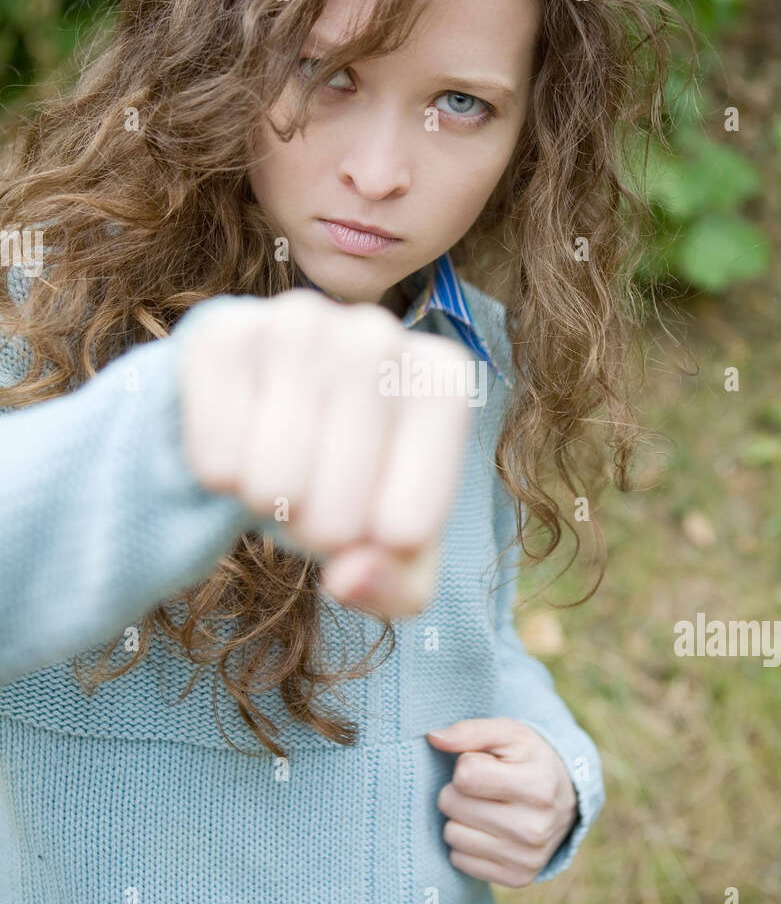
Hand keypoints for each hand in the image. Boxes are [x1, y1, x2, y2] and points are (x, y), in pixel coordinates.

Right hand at [179, 287, 472, 618]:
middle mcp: (377, 329)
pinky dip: (218, 468)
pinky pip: (217, 422)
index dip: (396, 524)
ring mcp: (298, 317)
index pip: (424, 480)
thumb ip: (395, 585)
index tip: (379, 539)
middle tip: (312, 532)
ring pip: (281, 445)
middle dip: (326, 523)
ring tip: (274, 495)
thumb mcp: (392, 553)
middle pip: (353, 454)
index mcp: (440, 375)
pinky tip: (228, 466)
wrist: (264, 431)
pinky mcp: (224, 326)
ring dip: (269, 499)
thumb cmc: (350, 488)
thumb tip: (351, 575)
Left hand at [426, 718, 579, 886]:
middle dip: (459, 791)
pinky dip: (466, 843)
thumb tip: (432, 738)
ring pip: (452, 834)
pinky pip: (459, 860)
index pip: (465, 775)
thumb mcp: (508, 734)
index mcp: (537, 786)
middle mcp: (535, 828)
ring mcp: (527, 858)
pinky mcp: (517, 878)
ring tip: (485, 807)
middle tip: (483, 787)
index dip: (467, 764)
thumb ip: (470, 731)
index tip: (485, 764)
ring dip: (460, 818)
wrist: (565, 799)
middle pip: (453, 805)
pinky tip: (488, 830)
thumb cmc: (528, 760)